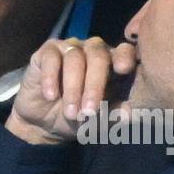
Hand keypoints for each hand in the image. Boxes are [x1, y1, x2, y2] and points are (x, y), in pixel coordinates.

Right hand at [6, 37, 137, 144]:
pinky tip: (50, 96)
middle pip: (98, 55)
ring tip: (70, 113)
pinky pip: (50, 58)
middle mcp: (93, 51)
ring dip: (73, 88)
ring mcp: (70, 48)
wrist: (44, 124)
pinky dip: (50, 78)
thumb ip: (115, 114)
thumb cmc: (79, 118)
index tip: (123, 70)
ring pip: (74, 58)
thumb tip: (129, 113)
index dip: (124, 57)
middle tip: (89, 111)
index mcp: (113, 63)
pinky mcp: (47, 52)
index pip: (124, 51)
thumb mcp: (100, 121)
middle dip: (94, 85)